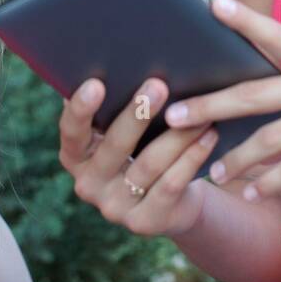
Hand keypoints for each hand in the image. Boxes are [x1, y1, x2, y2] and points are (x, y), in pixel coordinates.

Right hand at [58, 75, 219, 237]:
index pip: (71, 131)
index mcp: (75, 156)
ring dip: (178, 134)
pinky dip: (192, 156)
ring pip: (149, 163)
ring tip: (199, 111)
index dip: (81, 109)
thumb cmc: (143, 149)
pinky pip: (171, 183)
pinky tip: (209, 135)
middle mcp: (88, 184)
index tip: (96, 83)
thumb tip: (123, 59)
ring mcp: (114, 208)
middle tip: (158, 85)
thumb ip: (114, 108)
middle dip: (138, 113)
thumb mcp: (123, 133)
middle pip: (114, 146)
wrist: (170, 202)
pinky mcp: (144, 222)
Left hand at [162, 0, 280, 201]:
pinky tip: (252, 193)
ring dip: (236, 160)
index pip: (275, 34)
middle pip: (253, 94)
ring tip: (213, 173)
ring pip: (270, 140)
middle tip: (173, 116)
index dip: (242, 18)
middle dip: (209, 106)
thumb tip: (262, 93)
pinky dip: (270, 183)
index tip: (210, 2)